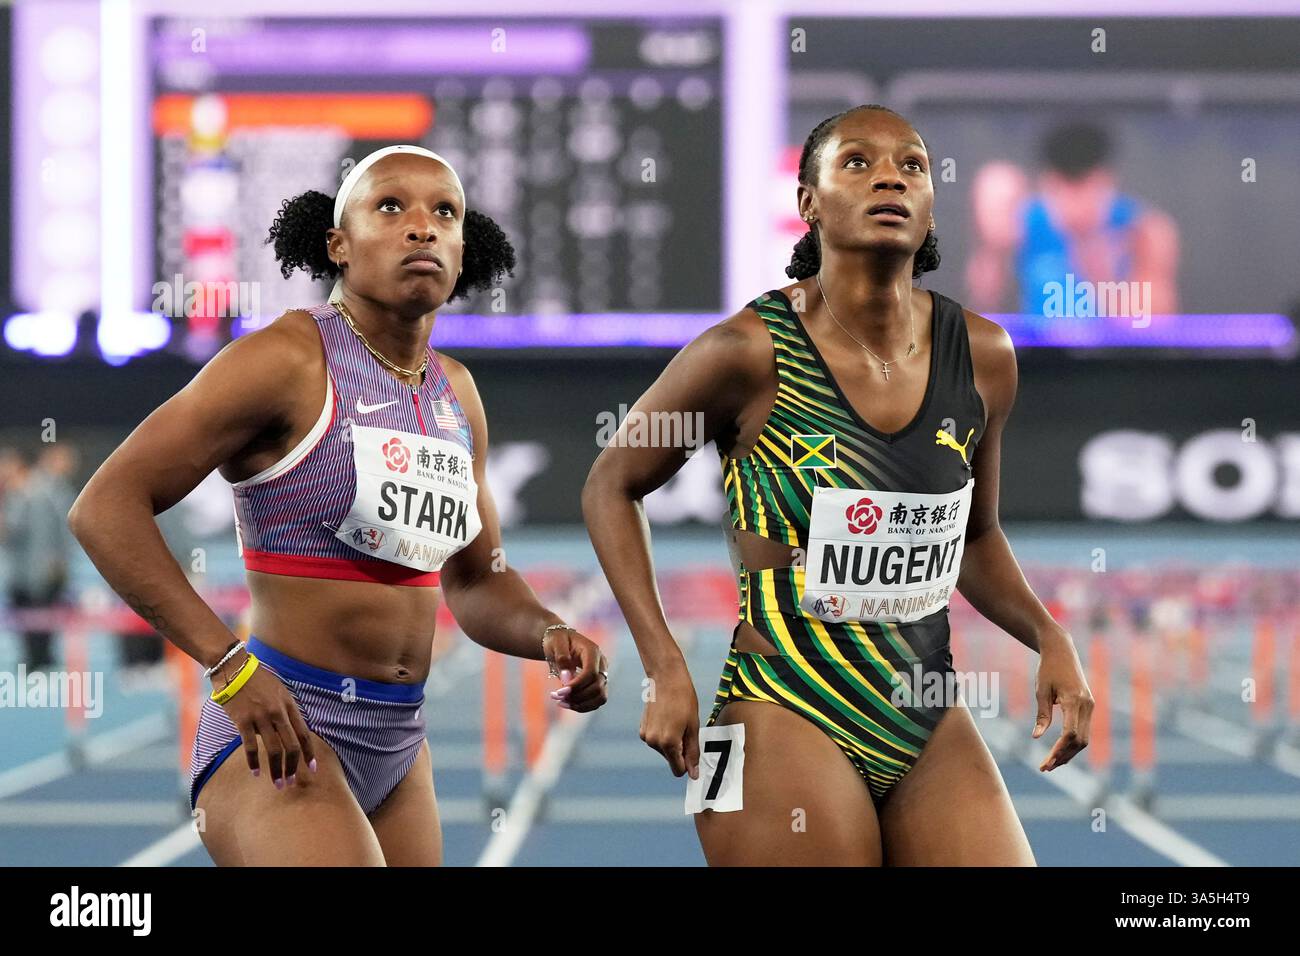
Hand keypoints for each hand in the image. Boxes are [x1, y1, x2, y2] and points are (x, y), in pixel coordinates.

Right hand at [214, 656, 316, 789]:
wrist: (233, 667)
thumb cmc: (257, 679)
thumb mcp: (279, 690)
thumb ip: (286, 710)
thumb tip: (292, 732)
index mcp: (289, 705)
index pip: (304, 734)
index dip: (309, 753)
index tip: (313, 769)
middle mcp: (278, 712)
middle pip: (291, 746)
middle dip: (293, 767)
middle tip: (291, 782)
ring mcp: (261, 717)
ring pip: (274, 750)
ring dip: (276, 770)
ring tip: (278, 784)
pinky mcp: (243, 721)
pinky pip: (251, 747)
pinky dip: (254, 762)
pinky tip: (255, 772)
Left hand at [543, 627, 609, 713]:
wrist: (561, 642)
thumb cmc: (558, 640)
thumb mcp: (556, 644)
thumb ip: (562, 659)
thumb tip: (567, 679)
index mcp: (593, 651)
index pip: (591, 673)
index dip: (576, 686)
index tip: (559, 692)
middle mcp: (601, 663)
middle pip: (598, 687)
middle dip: (577, 696)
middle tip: (556, 697)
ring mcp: (602, 674)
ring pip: (600, 697)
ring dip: (581, 704)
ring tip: (561, 703)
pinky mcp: (598, 684)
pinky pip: (596, 701)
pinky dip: (583, 706)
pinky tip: (567, 704)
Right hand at [639, 664, 699, 778]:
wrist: (666, 678)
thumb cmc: (684, 699)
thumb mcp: (693, 727)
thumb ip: (693, 753)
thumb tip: (693, 774)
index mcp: (668, 743)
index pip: (678, 769)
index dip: (688, 762)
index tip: (692, 747)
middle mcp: (653, 742)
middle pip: (671, 759)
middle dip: (680, 749)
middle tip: (685, 727)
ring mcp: (645, 736)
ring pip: (664, 750)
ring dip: (672, 741)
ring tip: (676, 720)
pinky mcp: (642, 729)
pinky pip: (656, 740)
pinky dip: (663, 734)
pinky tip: (667, 718)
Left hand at [1032, 633, 1093, 770]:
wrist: (1061, 651)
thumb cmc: (1047, 668)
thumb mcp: (1040, 690)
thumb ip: (1041, 715)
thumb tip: (1036, 737)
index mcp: (1074, 700)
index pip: (1069, 734)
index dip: (1058, 751)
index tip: (1046, 763)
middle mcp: (1087, 705)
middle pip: (1079, 741)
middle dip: (1064, 756)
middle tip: (1045, 767)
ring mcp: (1090, 706)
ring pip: (1084, 739)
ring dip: (1069, 752)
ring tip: (1051, 763)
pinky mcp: (1089, 706)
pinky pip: (1083, 730)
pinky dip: (1073, 743)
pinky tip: (1060, 750)